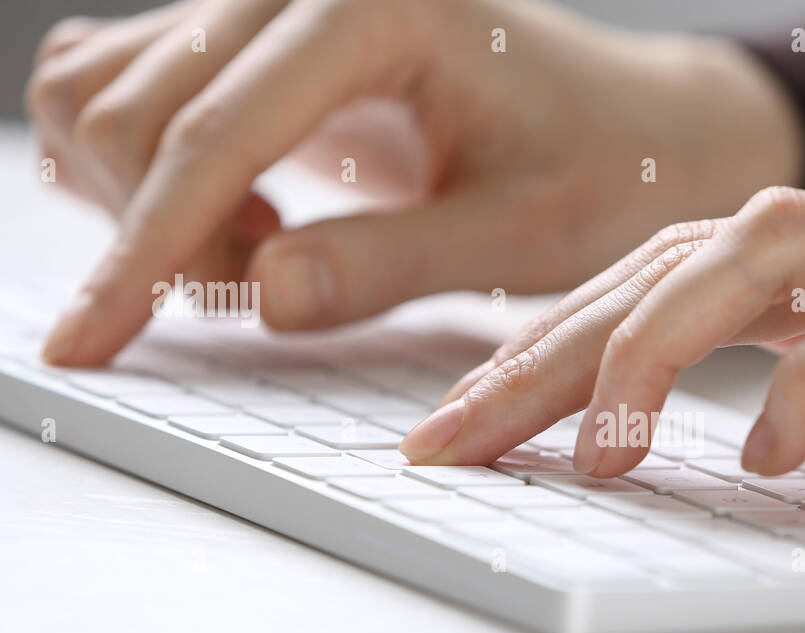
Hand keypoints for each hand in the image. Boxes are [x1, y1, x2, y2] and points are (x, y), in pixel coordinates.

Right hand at [27, 0, 804, 364]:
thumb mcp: (517, 235)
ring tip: (272, 243)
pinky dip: (158, 170)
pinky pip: (137, 86)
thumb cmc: (603, 171)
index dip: (146, 253)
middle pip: (137, 110)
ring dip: (157, 202)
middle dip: (167, 236)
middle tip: (272, 289)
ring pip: (111, 92)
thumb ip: (392, 263)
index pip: (215, 134)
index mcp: (379, 4)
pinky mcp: (259, 33)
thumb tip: (266, 296)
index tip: (90, 344)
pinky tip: (250, 211)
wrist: (634, 127)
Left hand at [400, 176, 804, 539]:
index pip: (682, 268)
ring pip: (770, 260)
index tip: (469, 421)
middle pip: (688, 257)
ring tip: (586, 448)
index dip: (559, 341)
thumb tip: (731, 414)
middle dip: (552, 351)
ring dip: (654, 350)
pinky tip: (761, 459)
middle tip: (454, 439)